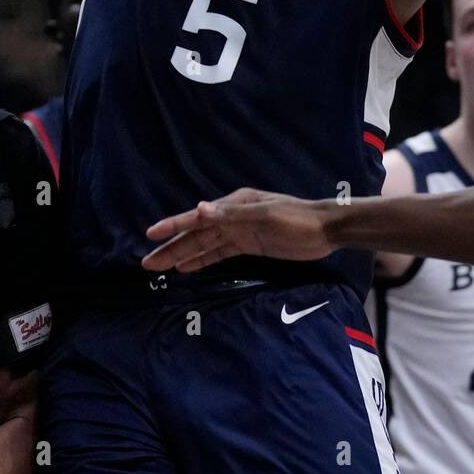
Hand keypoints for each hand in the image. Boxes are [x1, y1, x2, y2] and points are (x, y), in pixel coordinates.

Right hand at [142, 187, 335, 272]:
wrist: (326, 229)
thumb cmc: (297, 219)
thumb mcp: (265, 216)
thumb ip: (232, 215)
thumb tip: (200, 208)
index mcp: (234, 205)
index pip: (197, 218)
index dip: (173, 226)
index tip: (150, 234)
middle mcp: (233, 216)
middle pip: (196, 234)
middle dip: (172, 247)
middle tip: (146, 263)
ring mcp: (240, 231)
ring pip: (205, 245)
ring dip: (183, 255)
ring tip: (160, 267)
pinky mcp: (249, 244)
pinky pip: (220, 253)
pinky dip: (203, 260)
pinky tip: (188, 268)